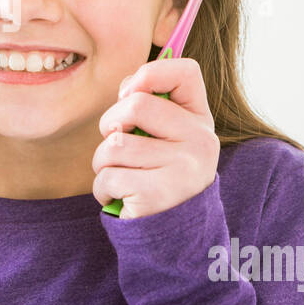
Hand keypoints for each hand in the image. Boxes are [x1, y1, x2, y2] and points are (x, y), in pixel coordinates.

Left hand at [92, 55, 219, 218]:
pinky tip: (121, 198)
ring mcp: (183, 168)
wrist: (171, 233)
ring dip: (102, 162)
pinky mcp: (159, 195)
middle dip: (109, 124)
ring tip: (120, 175)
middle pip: (135, 105)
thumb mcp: (162, 135)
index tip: (130, 95)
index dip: (149, 74)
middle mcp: (201, 141)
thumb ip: (147, 103)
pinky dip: (103, 189)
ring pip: (114, 144)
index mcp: (200, 119)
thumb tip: (126, 91)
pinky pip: (108, 177)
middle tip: (116, 145)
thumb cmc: (154, 173)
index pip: (186, 71)